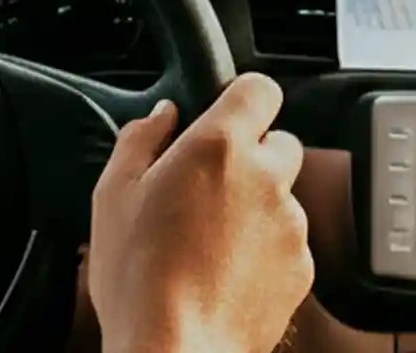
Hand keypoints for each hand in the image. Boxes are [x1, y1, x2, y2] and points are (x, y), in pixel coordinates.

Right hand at [89, 73, 312, 352]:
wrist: (176, 351)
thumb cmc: (139, 280)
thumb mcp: (112, 194)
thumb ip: (140, 139)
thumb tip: (161, 116)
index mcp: (219, 146)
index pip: (259, 88)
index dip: (241, 99)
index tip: (224, 115)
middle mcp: (266, 177)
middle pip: (279, 141)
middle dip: (250, 157)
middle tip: (207, 187)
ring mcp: (290, 223)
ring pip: (283, 195)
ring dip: (257, 206)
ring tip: (209, 240)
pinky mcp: (303, 266)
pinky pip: (289, 240)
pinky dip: (266, 248)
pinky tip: (225, 269)